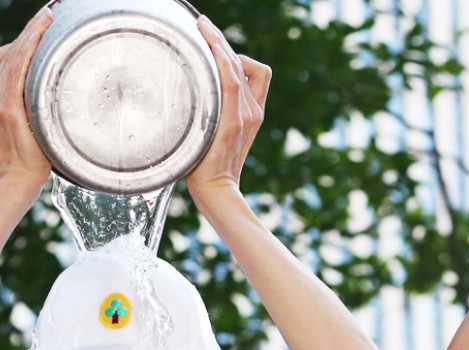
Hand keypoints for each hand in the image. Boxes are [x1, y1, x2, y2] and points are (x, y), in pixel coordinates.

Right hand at [0, 7, 52, 191]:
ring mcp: (5, 98)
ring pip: (14, 57)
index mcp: (11, 94)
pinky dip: (25, 54)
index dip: (29, 40)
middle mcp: (4, 92)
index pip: (16, 58)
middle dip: (31, 31)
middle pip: (14, 52)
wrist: (22, 174)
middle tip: (48, 14)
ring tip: (46, 19)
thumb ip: (45, 107)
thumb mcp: (40, 125)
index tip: (44, 23)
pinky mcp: (10, 108)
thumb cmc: (35, 155)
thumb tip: (67, 99)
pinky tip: (35, 41)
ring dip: (31, 36)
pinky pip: (16, 73)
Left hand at [186, 16, 271, 199]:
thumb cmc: (208, 163)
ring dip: (219, 42)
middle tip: (202, 26)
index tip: (214, 45)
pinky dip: (222, 57)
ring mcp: (245, 114)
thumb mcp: (218, 131)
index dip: (237, 54)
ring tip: (202, 27)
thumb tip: (197, 90)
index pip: (255, 70)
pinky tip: (209, 43)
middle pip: (243, 62)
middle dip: (222, 42)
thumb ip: (219, 110)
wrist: (216, 187)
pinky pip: (231, 79)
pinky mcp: (233, 119)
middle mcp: (252, 110)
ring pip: (236, 65)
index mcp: (254, 112)